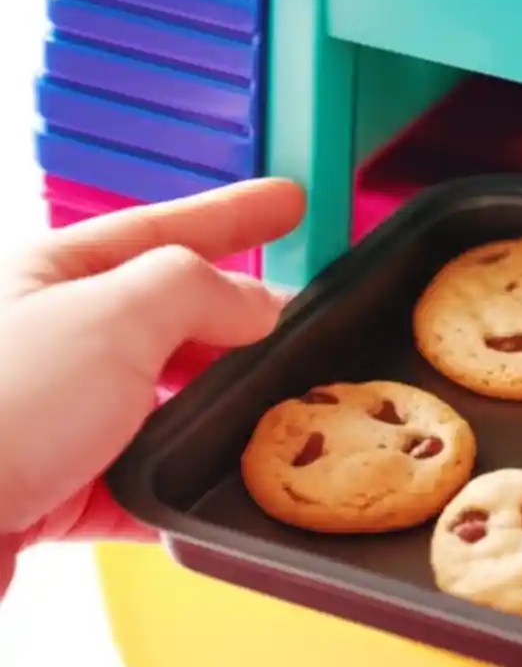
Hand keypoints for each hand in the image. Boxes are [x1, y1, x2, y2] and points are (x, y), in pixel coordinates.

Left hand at [0, 179, 304, 545]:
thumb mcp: (112, 317)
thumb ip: (196, 290)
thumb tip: (255, 303)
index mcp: (52, 276)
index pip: (163, 229)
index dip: (234, 214)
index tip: (287, 202)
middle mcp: (50, 341)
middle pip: (169, 319)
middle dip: (237, 325)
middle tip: (300, 329)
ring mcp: (53, 417)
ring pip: (162, 403)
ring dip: (216, 412)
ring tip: (272, 418)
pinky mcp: (54, 490)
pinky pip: (139, 480)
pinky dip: (179, 485)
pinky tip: (211, 488)